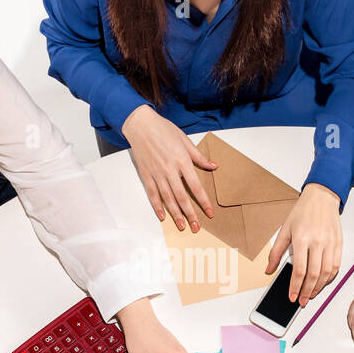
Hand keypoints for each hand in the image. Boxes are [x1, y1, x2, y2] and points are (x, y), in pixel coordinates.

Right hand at [122, 105, 216, 231]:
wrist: (140, 125)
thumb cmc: (163, 129)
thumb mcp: (185, 140)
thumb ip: (198, 156)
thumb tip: (213, 166)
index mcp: (182, 161)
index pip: (196, 186)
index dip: (204, 201)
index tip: (210, 213)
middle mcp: (170, 170)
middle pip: (182, 197)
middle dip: (190, 214)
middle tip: (196, 227)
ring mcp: (157, 174)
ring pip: (168, 199)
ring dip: (175, 214)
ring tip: (181, 226)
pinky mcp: (146, 175)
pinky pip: (152, 194)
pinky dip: (157, 206)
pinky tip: (163, 216)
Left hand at [265, 184, 342, 304]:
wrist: (322, 197)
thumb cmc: (303, 212)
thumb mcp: (284, 229)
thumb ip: (276, 252)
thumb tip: (268, 270)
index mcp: (301, 238)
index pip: (299, 270)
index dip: (295, 287)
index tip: (292, 296)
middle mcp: (317, 242)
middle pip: (313, 275)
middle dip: (307, 291)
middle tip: (302, 301)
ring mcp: (330, 243)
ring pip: (326, 273)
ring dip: (319, 288)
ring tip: (311, 294)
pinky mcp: (339, 243)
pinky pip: (336, 266)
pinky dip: (330, 278)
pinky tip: (323, 283)